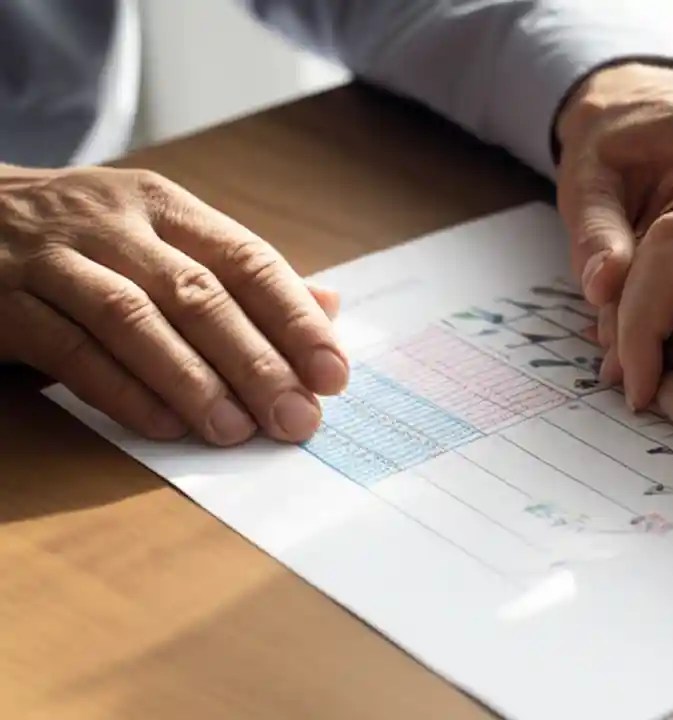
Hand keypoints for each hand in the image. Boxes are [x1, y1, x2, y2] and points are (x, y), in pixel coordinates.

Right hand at [0, 164, 347, 444]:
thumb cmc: (81, 240)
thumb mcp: (158, 236)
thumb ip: (239, 276)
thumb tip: (330, 305)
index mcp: (165, 206)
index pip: (247, 259)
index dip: (295, 319)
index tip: (333, 374)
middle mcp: (113, 223)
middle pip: (198, 293)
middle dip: (256, 361)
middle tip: (295, 417)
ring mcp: (53, 259)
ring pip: (133, 319)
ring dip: (191, 381)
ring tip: (234, 431)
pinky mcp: (2, 300)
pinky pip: (68, 349)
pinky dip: (121, 391)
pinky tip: (163, 426)